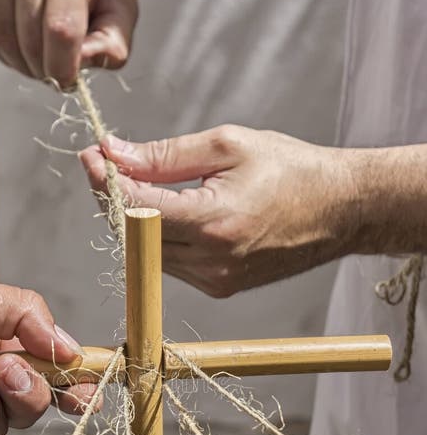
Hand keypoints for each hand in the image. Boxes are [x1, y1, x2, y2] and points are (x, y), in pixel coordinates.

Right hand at [0, 0, 137, 87]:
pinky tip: (23, 44)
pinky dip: (6, 54)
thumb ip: (111, 45)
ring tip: (43, 56)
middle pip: (31, 43)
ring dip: (25, 66)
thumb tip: (80, 67)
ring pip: (6, 43)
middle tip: (58, 68)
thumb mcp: (120, 9)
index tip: (68, 81)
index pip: (61, 31)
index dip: (63, 69)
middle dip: (46, 70)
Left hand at [80, 126, 360, 296]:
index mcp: (214, 222)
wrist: (341, 210)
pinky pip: (172, 263)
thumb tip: (113, 153)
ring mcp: (216, 281)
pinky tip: (167, 209)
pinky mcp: (221, 288)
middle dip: (113, 198)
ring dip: (134, 218)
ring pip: (148, 252)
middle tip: (107, 164)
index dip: (106, 183)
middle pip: (134, 234)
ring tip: (137, 181)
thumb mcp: (228, 146)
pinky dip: (160, 236)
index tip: (92, 156)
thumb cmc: (291, 169)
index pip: (136, 209)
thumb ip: (164, 155)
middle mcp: (211, 261)